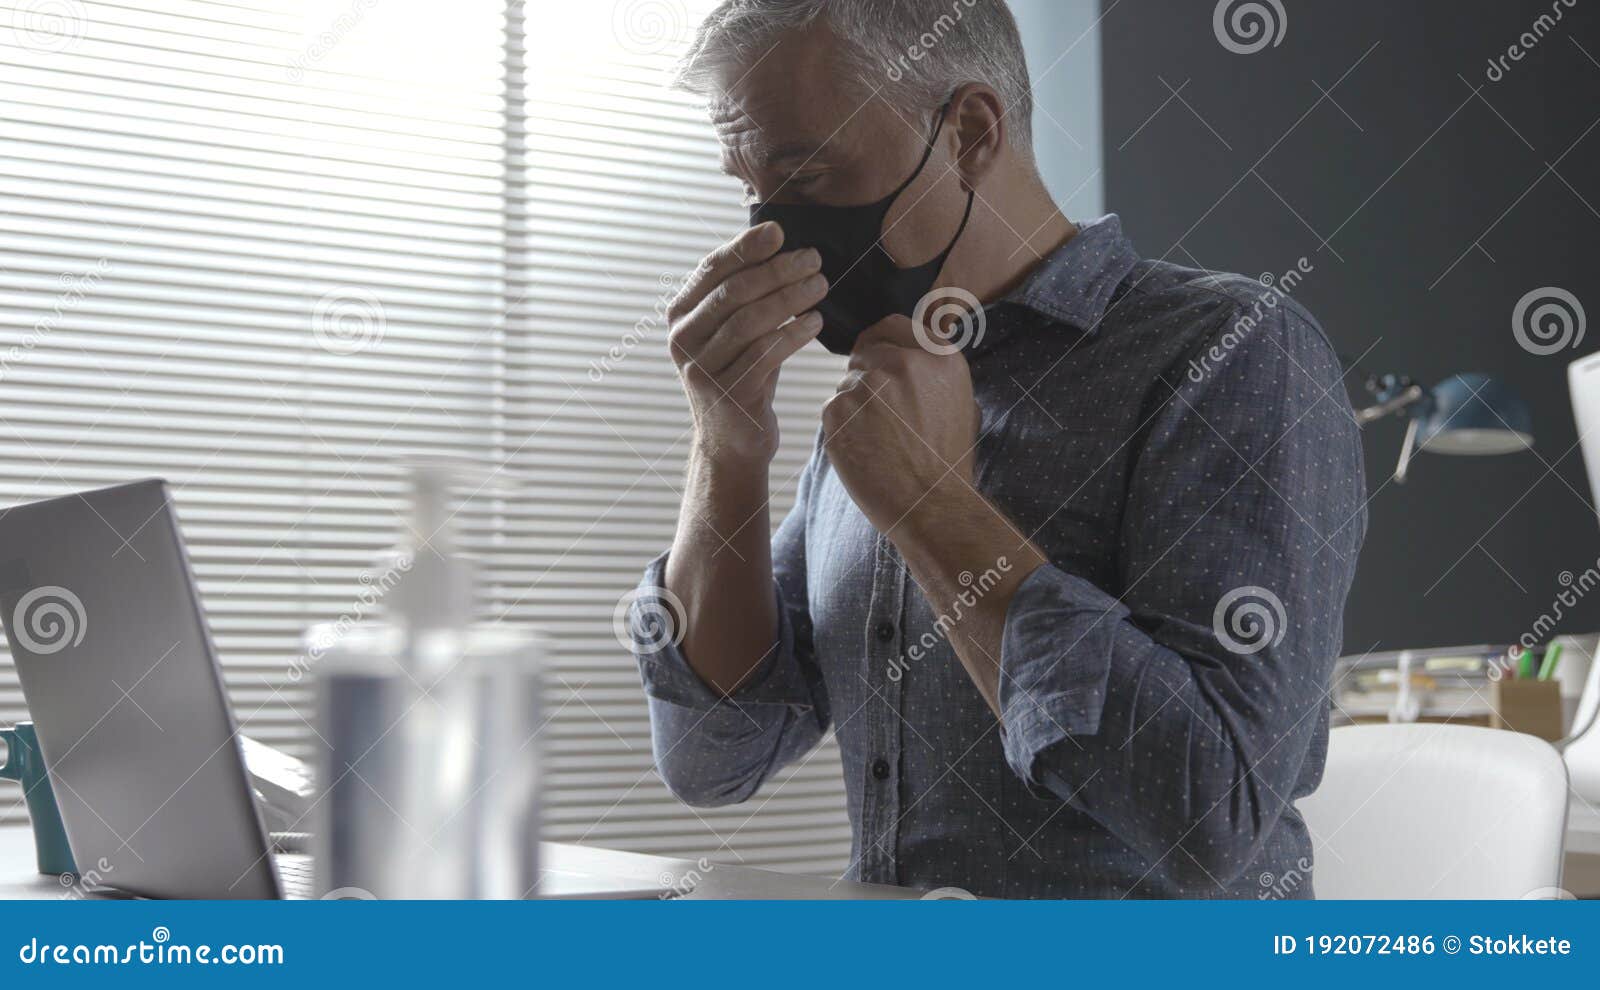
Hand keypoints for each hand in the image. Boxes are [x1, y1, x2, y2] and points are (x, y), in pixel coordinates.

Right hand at [666, 222, 826, 467]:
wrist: (732, 441)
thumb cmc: (742, 374)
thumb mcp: (736, 332)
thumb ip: (745, 294)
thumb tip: (780, 242)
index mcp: (680, 315)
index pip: (711, 269)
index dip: (744, 247)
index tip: (779, 231)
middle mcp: (682, 340)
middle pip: (733, 292)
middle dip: (777, 271)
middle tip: (814, 259)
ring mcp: (701, 369)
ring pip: (749, 321)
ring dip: (790, 298)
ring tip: (821, 286)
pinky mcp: (726, 394)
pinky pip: (764, 354)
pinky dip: (793, 333)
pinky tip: (815, 322)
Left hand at [821, 316, 978, 535]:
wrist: (931, 505)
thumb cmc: (947, 461)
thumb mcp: (962, 402)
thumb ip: (934, 372)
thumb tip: (911, 354)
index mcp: (938, 355)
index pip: (892, 325)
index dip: (882, 345)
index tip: (881, 362)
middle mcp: (903, 362)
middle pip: (864, 352)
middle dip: (868, 376)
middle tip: (881, 414)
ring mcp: (867, 384)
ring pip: (847, 383)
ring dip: (855, 405)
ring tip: (880, 440)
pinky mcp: (838, 408)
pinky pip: (833, 409)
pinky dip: (842, 428)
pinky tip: (865, 450)